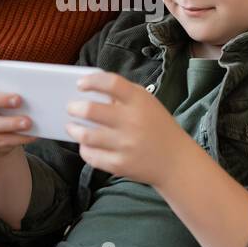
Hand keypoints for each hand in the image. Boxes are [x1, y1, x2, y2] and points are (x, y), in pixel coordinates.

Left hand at [65, 71, 191, 186]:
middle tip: (71, 108)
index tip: (81, 84)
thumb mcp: (148, 104)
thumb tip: (94, 90)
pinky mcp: (119, 165)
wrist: (176, 161)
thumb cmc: (158, 127)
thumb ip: (124, 95)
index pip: (111, 83)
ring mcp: (125, 145)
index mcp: (139, 101)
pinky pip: (91, 156)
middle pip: (91, 110)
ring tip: (72, 127)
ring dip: (73, 130)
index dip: (92, 81)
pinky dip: (84, 149)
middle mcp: (132, 122)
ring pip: (86, 136)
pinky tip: (85, 145)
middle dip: (74, 108)